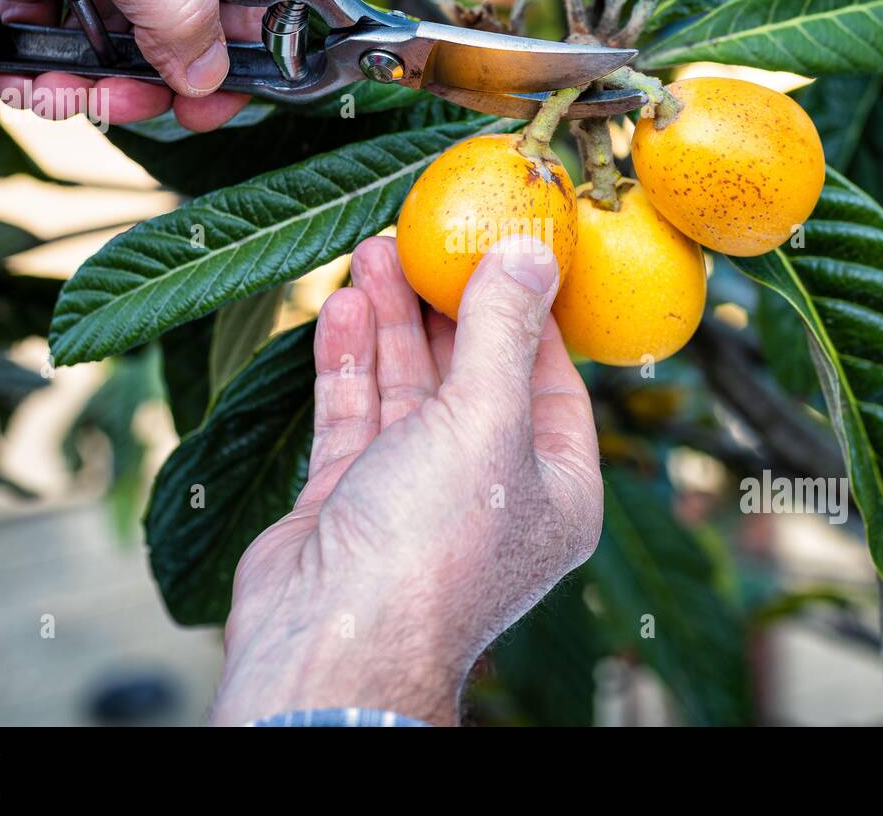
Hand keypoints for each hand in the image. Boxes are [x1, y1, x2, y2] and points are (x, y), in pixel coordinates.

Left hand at [0, 0, 272, 128]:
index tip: (202, 106)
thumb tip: (208, 76)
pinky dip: (43, 41)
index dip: (234, 54)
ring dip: (88, 69)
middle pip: (177, 14)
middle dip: (142, 72)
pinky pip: (61, 2)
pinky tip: (18, 67)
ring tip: (48, 91)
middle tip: (111, 104)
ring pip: (116, 18)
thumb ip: (167, 5)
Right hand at [210, 236, 602, 725]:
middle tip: (424, 235)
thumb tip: (534, 253)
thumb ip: (502, 332)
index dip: (526, 307)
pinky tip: (340, 306)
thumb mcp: (486, 421)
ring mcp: (416, 494)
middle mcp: (488, 489)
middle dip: (445, 303)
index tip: (506, 243)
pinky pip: (356, 416)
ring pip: (407, 389)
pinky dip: (348, 362)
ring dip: (390, 321)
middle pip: (471, 373)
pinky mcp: (353, 499)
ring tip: (376, 248)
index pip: (548, 376)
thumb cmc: (431, 547)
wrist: (330, 648)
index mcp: (553, 485)